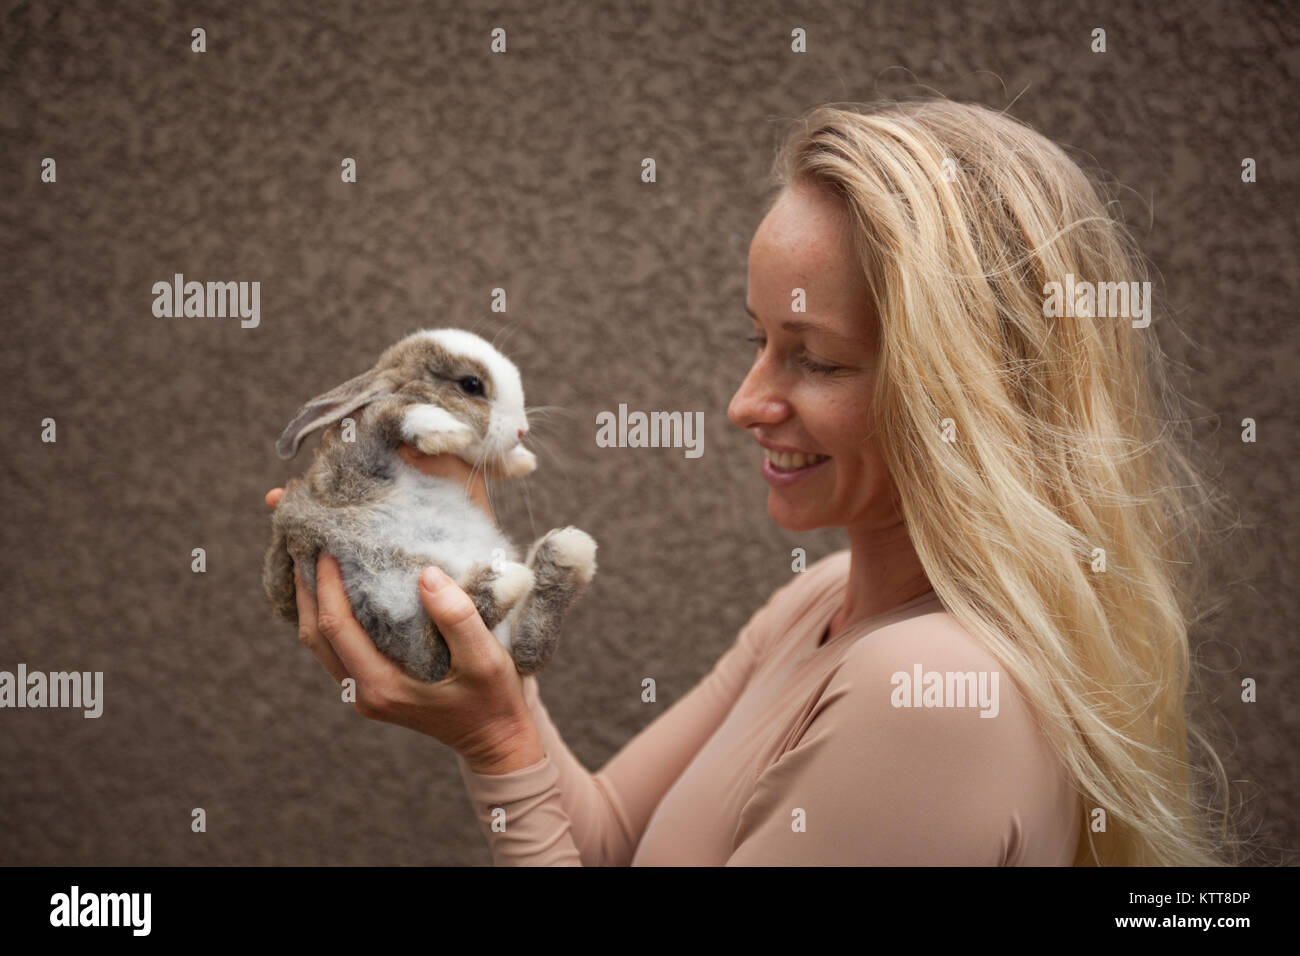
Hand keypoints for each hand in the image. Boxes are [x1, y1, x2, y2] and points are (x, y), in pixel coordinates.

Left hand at [264, 454, 542, 773]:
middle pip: (313, 634)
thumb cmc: (493, 700)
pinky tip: (338, 587)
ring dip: (312, 600)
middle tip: (304, 541)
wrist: (497, 742)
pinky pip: (335, 647)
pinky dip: (329, 614)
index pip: (335, 626)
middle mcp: (363, 692)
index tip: (327, 545)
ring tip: (312, 558)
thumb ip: (457, 618)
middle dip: (306, 587)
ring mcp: (364, 693)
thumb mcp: (486, 659)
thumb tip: (425, 574)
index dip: (326, 583)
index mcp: (381, 686)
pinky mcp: (372, 687)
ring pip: (319, 642)